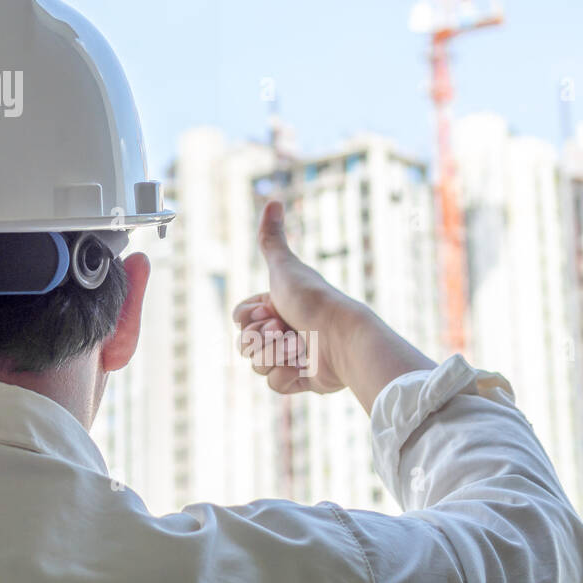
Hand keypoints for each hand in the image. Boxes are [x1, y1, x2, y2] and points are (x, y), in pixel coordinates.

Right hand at [234, 200, 434, 410]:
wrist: (342, 339)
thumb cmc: (314, 301)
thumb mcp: (285, 267)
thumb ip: (271, 239)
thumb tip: (272, 199)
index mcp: (277, 306)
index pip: (239, 318)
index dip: (247, 318)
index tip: (268, 310)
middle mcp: (282, 330)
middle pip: (244, 342)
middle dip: (260, 338)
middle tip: (283, 329)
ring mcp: (290, 356)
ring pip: (256, 364)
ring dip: (273, 355)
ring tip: (296, 348)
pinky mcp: (301, 380)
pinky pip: (274, 383)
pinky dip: (286, 375)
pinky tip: (302, 366)